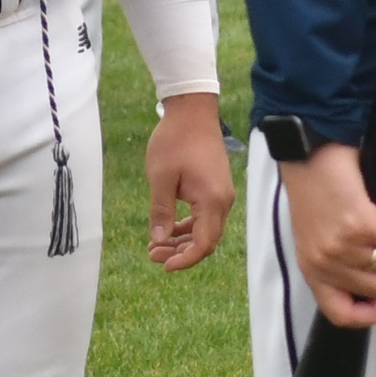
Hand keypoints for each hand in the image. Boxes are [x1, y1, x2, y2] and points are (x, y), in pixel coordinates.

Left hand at [143, 92, 232, 269]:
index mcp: (212, 200)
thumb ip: (161, 211)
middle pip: (206, 240)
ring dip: (183, 240)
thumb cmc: (175, 140)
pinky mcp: (216, 189)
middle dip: (180, 252)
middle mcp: (223, 201)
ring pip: (205, 229)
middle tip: (152, 254)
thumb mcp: (161, 177)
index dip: (185, 259)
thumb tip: (159, 241)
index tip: (164, 265)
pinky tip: (168, 230)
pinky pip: (205, 216)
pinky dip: (188, 226)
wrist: (192, 111)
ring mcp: (221, 195)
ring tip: (155, 245)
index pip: (204, 243)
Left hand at [280, 143, 375, 327]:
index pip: (342, 315)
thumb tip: (374, 280)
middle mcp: (325, 263)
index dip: (369, 313)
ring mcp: (342, 246)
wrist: (308, 154)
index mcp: (312, 270)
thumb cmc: (314, 191)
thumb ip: (338, 264)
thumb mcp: (317, 238)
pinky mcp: (359, 225)